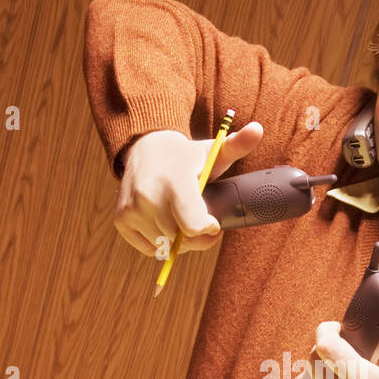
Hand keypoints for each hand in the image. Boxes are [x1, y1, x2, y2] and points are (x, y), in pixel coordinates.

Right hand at [112, 122, 263, 256]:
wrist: (145, 149)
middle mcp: (149, 196)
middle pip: (183, 239)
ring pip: (166, 246)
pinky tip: (164, 222)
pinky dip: (160, 242)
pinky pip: (150, 249)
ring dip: (178, 240)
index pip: (194, 226)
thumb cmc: (186, 157)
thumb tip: (257, 130)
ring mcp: (131, 209)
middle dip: (196, 236)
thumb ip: (236, 145)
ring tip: (180, 218)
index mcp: (175, 181)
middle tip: (200, 221)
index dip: (208, 229)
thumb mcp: (212, 151)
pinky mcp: (121, 220)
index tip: (212, 222)